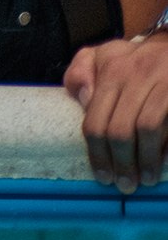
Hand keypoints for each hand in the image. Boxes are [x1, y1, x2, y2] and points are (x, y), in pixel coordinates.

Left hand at [71, 28, 167, 187]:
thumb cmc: (134, 58)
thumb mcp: (101, 55)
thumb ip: (80, 73)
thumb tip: (81, 100)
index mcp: (112, 72)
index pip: (95, 122)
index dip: (97, 154)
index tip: (103, 176)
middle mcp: (137, 76)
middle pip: (120, 130)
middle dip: (121, 163)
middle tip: (125, 184)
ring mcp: (164, 85)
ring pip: (148, 128)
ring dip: (146, 160)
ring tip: (145, 179)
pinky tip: (166, 165)